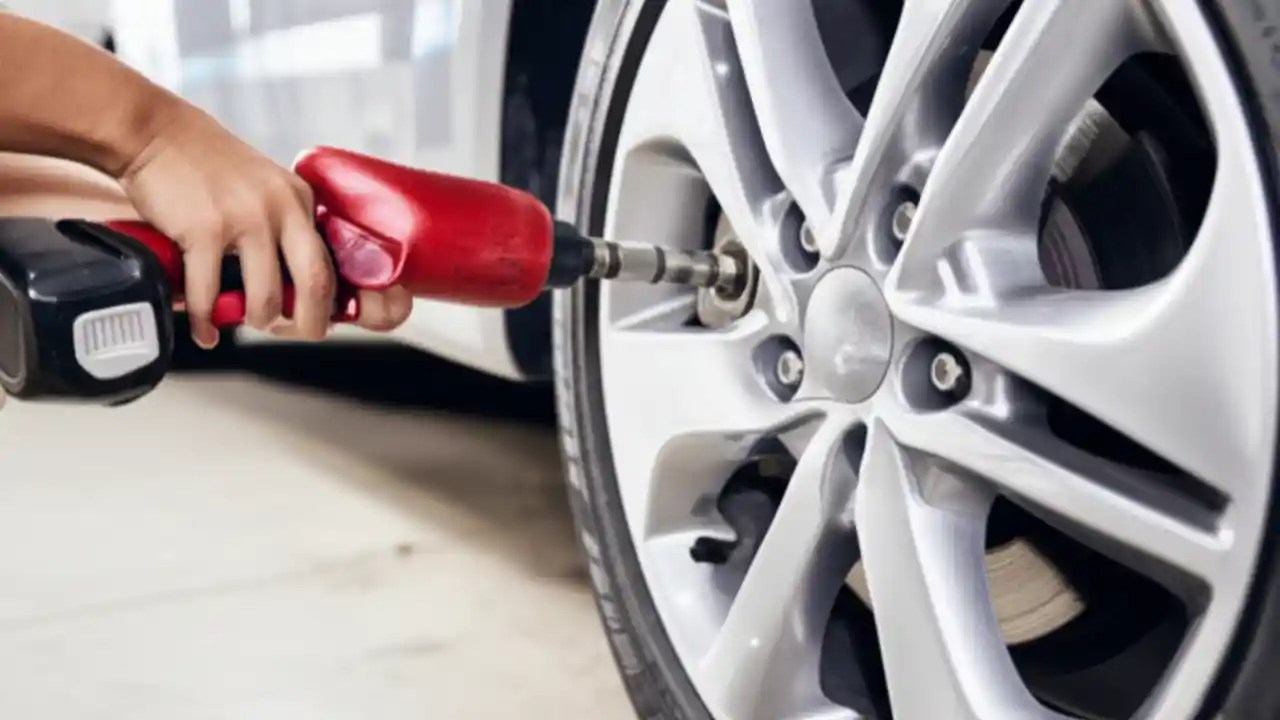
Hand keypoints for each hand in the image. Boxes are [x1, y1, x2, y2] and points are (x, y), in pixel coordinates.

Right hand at [119, 105, 410, 346]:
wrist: (154, 133)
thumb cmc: (205, 164)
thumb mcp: (263, 185)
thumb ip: (282, 223)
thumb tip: (292, 281)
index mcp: (299, 199)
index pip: (328, 261)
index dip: (324, 299)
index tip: (312, 316)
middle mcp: (280, 209)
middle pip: (314, 284)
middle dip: (308, 322)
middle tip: (294, 334)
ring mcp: (244, 220)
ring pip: (265, 298)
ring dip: (254, 322)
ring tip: (240, 324)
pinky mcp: (203, 231)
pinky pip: (210, 294)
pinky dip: (206, 321)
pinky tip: (205, 331)